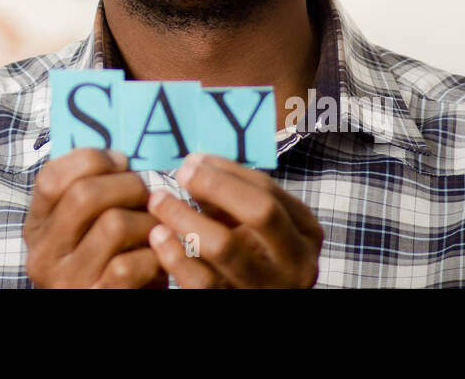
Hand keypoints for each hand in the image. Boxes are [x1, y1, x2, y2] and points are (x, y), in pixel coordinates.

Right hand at [24, 148, 168, 288]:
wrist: (114, 311)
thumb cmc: (108, 264)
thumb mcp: (84, 231)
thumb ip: (90, 198)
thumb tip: (119, 157)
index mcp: (37, 228)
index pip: (50, 177)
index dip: (90, 159)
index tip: (121, 161)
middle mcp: (44, 255)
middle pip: (84, 195)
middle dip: (128, 185)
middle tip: (148, 195)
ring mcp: (68, 281)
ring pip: (113, 224)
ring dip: (147, 221)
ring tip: (157, 228)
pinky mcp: (96, 299)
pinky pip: (130, 264)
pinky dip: (153, 255)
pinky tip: (159, 257)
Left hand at [146, 153, 323, 287]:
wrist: (260, 297)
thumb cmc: (254, 256)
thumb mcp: (257, 227)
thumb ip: (233, 199)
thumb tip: (193, 167)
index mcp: (305, 233)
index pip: (268, 191)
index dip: (228, 172)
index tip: (193, 160)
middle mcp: (295, 263)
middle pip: (260, 212)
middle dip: (216, 186)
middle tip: (181, 173)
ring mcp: (268, 288)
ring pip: (226, 247)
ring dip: (186, 217)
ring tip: (159, 201)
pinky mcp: (236, 305)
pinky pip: (202, 281)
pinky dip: (176, 256)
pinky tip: (159, 236)